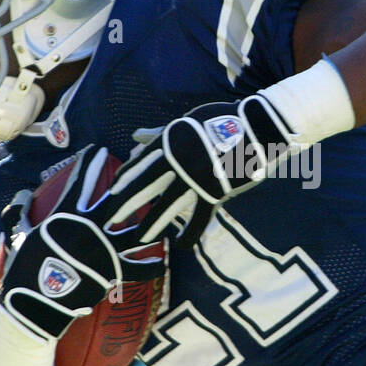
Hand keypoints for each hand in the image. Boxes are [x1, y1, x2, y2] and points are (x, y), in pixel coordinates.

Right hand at [0, 147, 163, 341]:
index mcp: (66, 216)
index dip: (90, 163)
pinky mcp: (112, 272)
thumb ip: (18, 212)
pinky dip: (151, 265)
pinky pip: (138, 269)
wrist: (33, 304)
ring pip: (136, 232)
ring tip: (165, 212)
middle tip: (144, 166)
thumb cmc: (22, 269)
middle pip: (119, 199)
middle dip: (133, 180)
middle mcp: (89, 229)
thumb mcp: (16, 235)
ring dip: (151, 222)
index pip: (80, 181)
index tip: (98, 150)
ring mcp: (104, 251)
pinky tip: (162, 259)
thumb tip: (22, 194)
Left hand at [104, 95, 295, 245]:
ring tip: (138, 238)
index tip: (113, 193)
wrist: (256, 126)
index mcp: (170, 142)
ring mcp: (195, 178)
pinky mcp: (215, 192)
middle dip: (126, 205)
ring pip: (168, 206)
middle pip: (146, 187)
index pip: (140, 165)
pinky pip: (199, 218)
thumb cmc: (220, 121)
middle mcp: (178, 161)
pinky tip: (180, 245)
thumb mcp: (185, 123)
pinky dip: (190, 233)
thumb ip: (158, 134)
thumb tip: (134, 136)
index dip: (125, 180)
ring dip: (152, 224)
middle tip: (109, 219)